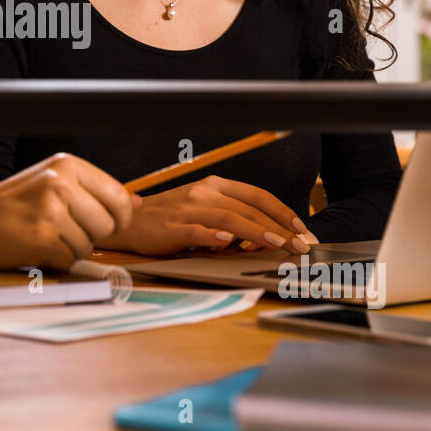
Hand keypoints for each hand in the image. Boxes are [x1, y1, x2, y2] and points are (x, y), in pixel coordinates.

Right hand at [0, 153, 140, 269]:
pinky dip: (55, 261)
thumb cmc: (15, 204)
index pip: (120, 198)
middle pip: (108, 225)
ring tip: (45, 235)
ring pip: (89, 245)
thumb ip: (95, 192)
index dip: (117, 218)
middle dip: (90, 235)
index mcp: (67, 165)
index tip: (100, 222)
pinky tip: (36, 247)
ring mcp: (51, 211)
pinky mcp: (43, 238)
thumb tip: (137, 201)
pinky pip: (69, 260)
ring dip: (70, 248)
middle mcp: (60, 183)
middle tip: (61, 228)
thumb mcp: (55, 183)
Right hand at [98, 175, 317, 256]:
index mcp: (214, 186)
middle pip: (248, 208)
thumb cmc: (168, 217)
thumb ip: (229, 217)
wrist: (128, 220)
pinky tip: (227, 244)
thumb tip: (263, 234)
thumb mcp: (201, 209)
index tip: (301, 228)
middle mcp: (203, 193)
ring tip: (278, 244)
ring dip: (257, 232)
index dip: (282, 211)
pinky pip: (196, 231)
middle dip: (279, 227)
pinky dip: (212, 237)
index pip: (256, 195)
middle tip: (300, 244)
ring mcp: (187, 210)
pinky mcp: (171, 228)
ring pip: (229, 218)